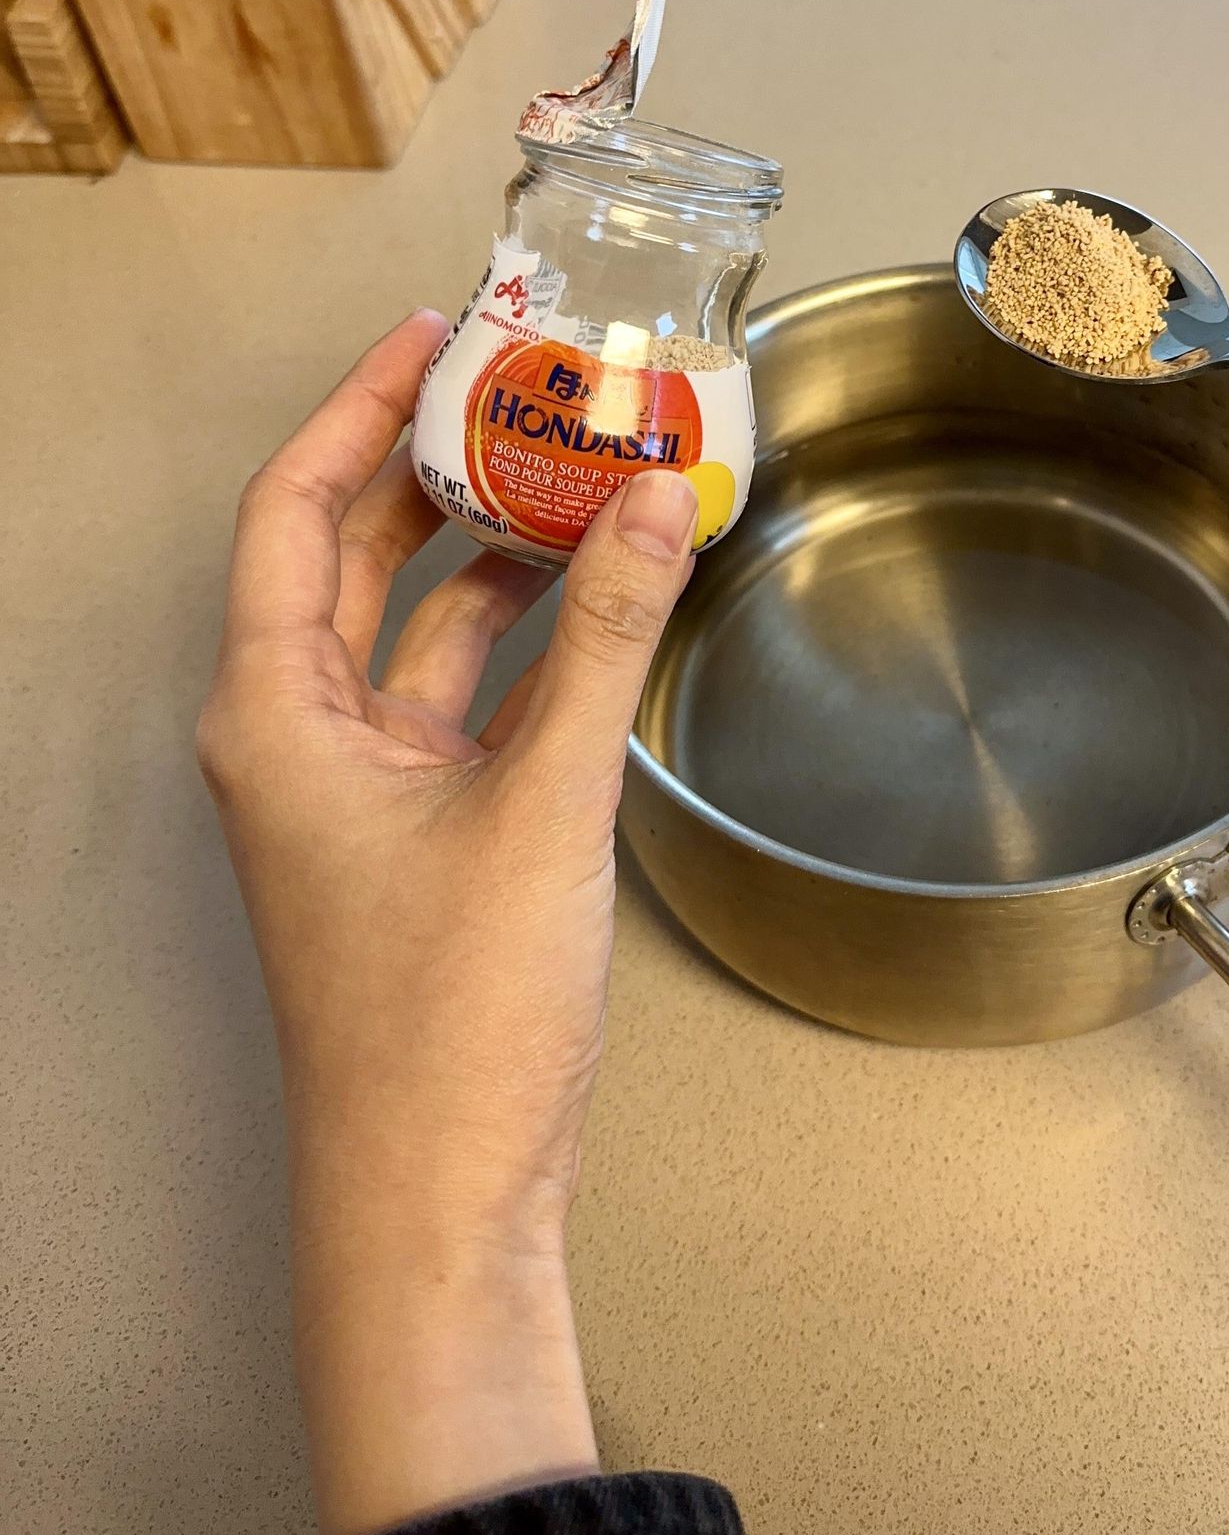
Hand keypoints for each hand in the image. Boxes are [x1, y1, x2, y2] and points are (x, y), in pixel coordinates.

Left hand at [198, 312, 697, 1534]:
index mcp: (272, 713)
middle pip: (350, 554)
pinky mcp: (418, 835)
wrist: (443, 1197)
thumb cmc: (449, 1025)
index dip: (360, 405)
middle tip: (529, 392)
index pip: (293, 507)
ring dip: (497, 556)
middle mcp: (297, 738)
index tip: (436, 337)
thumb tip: (650, 501)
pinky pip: (465, 698)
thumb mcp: (542, 801)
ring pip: (417, 626)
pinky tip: (602, 601)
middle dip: (440, 468)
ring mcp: (356, 790)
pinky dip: (527, 644)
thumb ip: (602, 639)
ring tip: (586, 477)